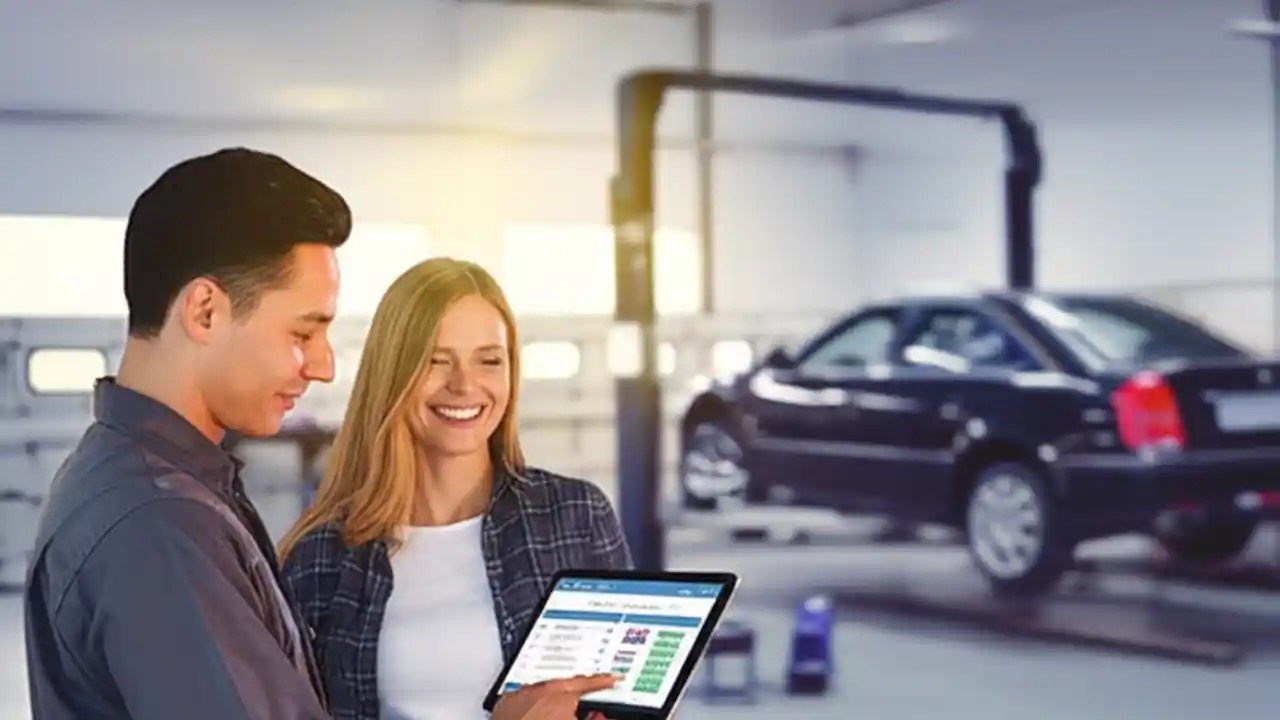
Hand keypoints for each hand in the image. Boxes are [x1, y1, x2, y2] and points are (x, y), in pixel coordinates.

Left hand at [491, 674, 616, 719]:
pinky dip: (532, 702)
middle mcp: (540, 690)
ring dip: (553, 698)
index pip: (589, 683)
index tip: (612, 679)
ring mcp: (521, 695)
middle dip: (577, 691)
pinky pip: (524, 696)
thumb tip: (601, 715)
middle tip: (585, 701)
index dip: (603, 681)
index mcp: (561, 697)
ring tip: (557, 713)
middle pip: (566, 684)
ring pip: (543, 689)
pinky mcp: (505, 703)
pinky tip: (536, 713)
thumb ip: (594, 718)